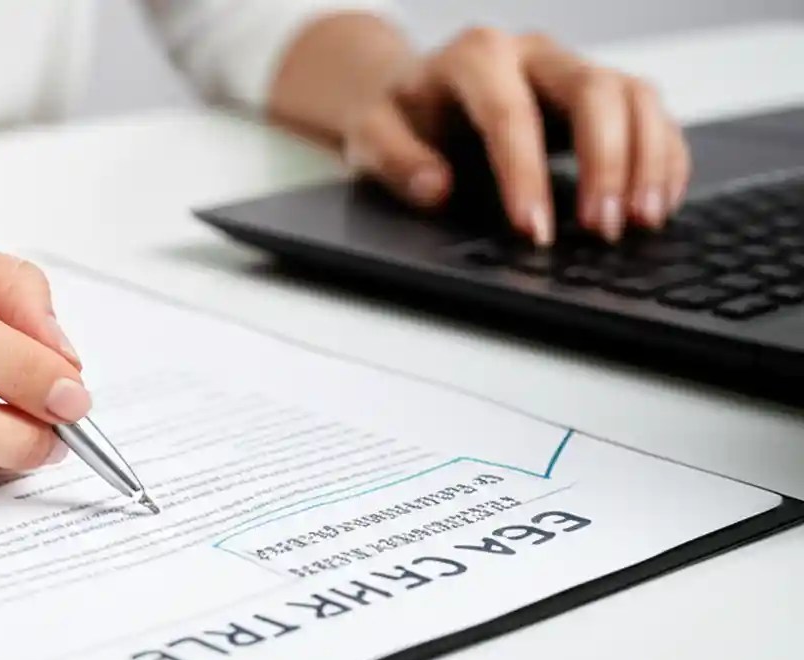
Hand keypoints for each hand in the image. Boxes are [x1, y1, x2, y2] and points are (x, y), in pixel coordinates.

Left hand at [342, 28, 690, 245]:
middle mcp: (534, 52)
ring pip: (635, 97)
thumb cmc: (398, 116)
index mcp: (476, 56)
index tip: (532, 231)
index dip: (525, 174)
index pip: (511, 113)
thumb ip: (395, 159)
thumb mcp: (372, 135)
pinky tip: (656, 206)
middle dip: (606, 163)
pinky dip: (662, 159)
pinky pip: (651, 115)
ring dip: (647, 162)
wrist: (412, 91)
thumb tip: (435, 189)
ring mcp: (573, 68)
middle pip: (594, 90)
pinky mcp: (602, 93)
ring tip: (641, 223)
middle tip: (602, 230)